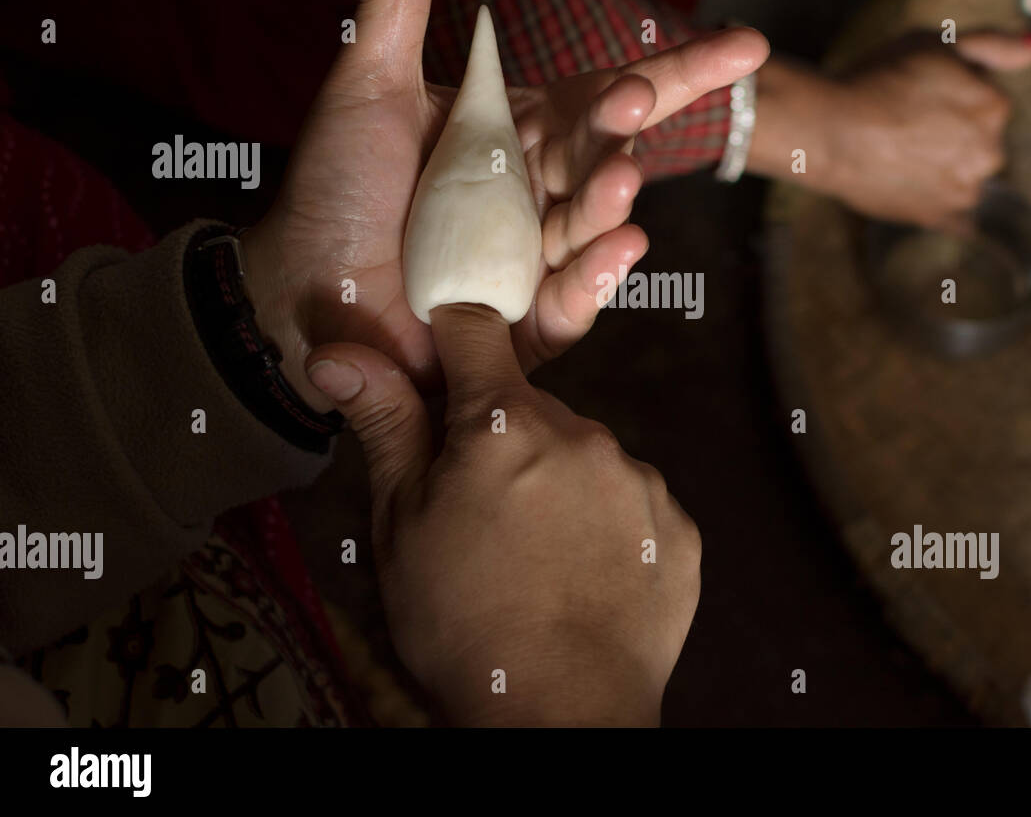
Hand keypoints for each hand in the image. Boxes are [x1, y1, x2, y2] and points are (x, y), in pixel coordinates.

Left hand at [240, 0, 768, 411]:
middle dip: (625, 131)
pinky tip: (618, 250)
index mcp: (518, 135)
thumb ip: (396, 1)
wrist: (303, 287)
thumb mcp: (369, 86)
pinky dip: (594, 282)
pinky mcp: (522, 322)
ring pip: (591, 229)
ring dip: (612, 202)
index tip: (748, 45)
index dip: (679, 72)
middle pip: (604, 157)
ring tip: (619, 177)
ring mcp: (535, 260)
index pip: (605, 95)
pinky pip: (569, 304)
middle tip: (634, 101)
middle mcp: (537, 195)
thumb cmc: (335, 189)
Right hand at [304, 305, 701, 725]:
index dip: (454, 332)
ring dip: (559, 484)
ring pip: (584, 457)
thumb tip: (337, 351)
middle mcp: (582, 435)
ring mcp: (638, 480)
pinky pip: (631, 503)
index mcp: (504, 424)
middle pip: (531, 411)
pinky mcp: (676, 526)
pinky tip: (580, 575)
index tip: (445, 347)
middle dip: (505, 442)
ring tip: (534, 557)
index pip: (475, 332)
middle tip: (481, 512)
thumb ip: (386, 424)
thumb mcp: (400, 523)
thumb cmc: (462, 624)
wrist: (560, 714)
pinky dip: (606, 526)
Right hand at [748, 31, 1030, 226]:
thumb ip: (994, 44)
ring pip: (964, 175)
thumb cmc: (877, 78)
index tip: (920, 92)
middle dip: (952, 133)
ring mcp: (965, 191)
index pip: (985, 100)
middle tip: (905, 122)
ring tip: (898, 152)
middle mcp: (990, 153)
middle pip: (978, 141)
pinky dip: (942, 207)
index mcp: (995, 107)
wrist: (828, 130)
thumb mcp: (935, 42)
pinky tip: (918, 191)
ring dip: (944, 167)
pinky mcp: (939, 218)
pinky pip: (955, 217)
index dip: (951, 94)